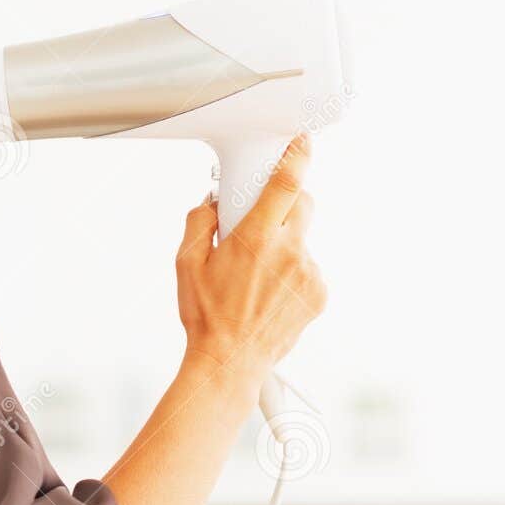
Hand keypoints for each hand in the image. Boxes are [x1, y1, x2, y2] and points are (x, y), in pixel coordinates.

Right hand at [175, 135, 326, 387]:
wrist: (230, 362)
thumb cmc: (205, 315)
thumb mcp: (185, 263)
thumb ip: (199, 222)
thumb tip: (215, 201)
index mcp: (255, 240)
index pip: (287, 183)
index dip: (298, 155)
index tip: (302, 141)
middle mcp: (289, 253)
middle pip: (302, 204)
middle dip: (284, 203)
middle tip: (260, 222)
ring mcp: (309, 274)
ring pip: (302, 238)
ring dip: (284, 245)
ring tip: (257, 276)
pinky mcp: (319, 293)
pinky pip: (308, 267)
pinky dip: (292, 271)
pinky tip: (269, 292)